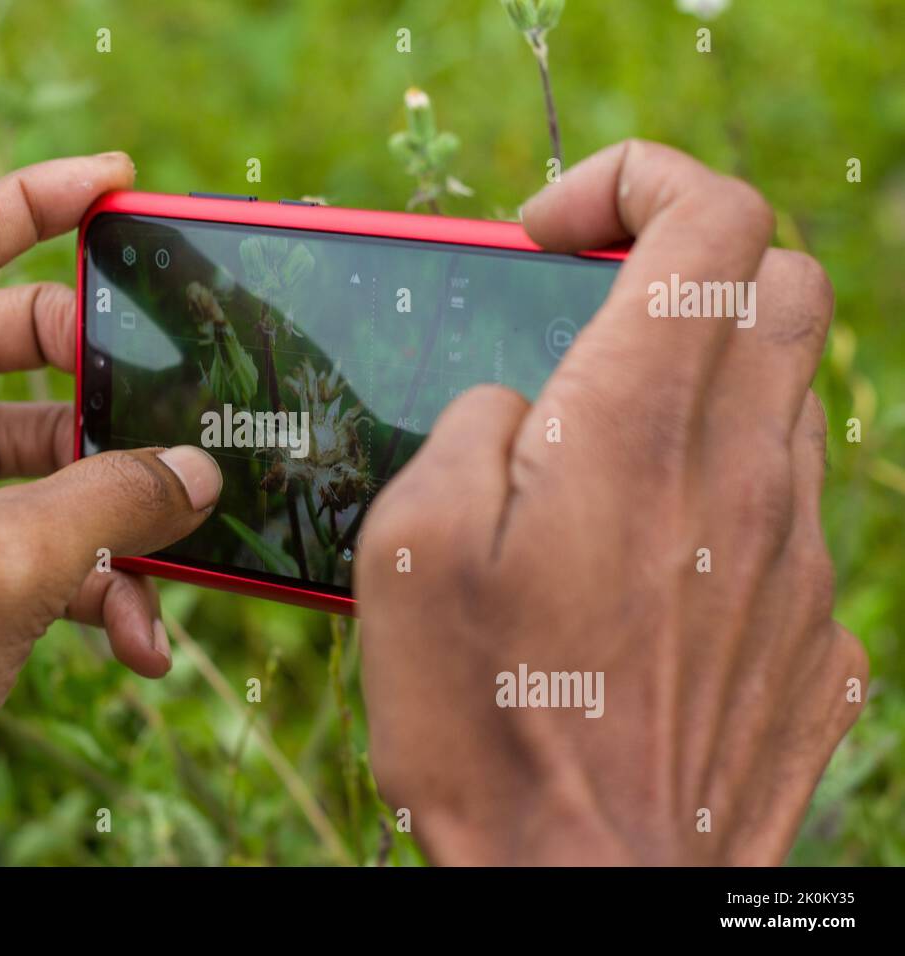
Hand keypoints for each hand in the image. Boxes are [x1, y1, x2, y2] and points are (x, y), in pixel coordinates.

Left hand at [0, 153, 220, 818]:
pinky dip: (106, 582)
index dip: (29, 202)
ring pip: (52, 459)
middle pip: (16, 352)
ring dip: (121, 508)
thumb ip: (112, 499)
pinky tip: (144, 644)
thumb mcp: (8, 566)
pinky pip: (54, 544)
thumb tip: (198, 467)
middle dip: (102, 377)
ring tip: (176, 561)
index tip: (118, 185)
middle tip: (167, 392)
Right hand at [357, 140, 866, 864]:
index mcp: (635, 434)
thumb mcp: (409, 553)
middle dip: (692, 257)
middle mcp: (742, 477)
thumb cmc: (484, 726)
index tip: (548, 233)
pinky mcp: (811, 632)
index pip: (714, 220)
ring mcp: (795, 558)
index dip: (635, 181)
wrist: (587, 886)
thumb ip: (468, 430)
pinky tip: (643, 567)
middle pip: (786, 282)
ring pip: (791, 396)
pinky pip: (785, 515)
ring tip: (601, 450)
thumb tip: (514, 407)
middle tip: (593, 313)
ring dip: (704, 380)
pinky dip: (721, 495)